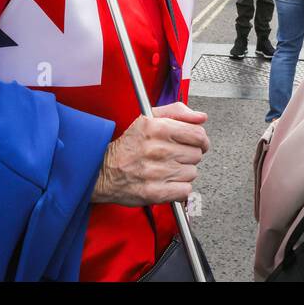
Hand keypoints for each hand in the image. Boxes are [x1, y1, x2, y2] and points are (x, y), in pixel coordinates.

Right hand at [91, 102, 208, 206]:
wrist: (102, 170)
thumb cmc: (128, 145)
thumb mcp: (148, 118)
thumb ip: (177, 112)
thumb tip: (201, 117)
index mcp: (158, 128)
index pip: (198, 134)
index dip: (201, 140)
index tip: (197, 144)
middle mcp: (158, 149)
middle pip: (197, 154)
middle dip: (189, 155)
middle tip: (175, 156)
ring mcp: (156, 172)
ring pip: (192, 173)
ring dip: (183, 172)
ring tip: (168, 169)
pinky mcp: (154, 192)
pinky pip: (185, 190)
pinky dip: (179, 188)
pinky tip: (168, 181)